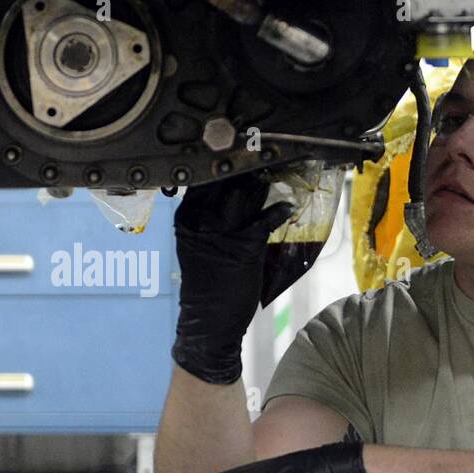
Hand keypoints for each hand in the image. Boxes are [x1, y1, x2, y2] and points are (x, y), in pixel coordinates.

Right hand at [170, 174, 293, 383]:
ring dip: (264, 182)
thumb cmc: (205, 285)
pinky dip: (280, 210)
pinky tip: (288, 206)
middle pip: (225, 179)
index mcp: (186, 218)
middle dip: (246, 165)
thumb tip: (235, 191)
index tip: (240, 149)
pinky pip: (266, 217)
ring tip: (278, 173)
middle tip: (266, 156)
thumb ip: (210, 218)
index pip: (204, 178)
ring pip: (246, 192)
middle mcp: (201, 220)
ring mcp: (222, 232)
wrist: (208, 323)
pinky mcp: (245, 245)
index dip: (222, 160)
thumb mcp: (198, 246)